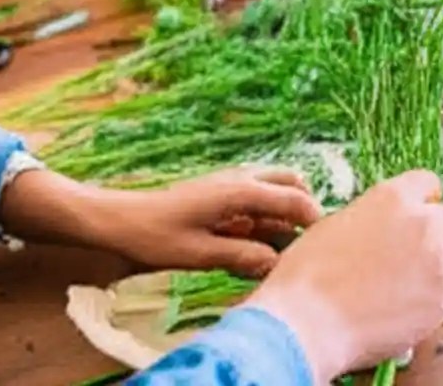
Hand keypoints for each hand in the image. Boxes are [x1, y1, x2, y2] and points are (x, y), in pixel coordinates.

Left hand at [99, 167, 322, 275]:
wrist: (119, 222)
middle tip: (302, 241)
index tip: (323, 245)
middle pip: (291, 182)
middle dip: (303, 207)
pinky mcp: (220, 194)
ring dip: (283, 212)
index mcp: (240, 191)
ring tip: (278, 246)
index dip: (314, 220)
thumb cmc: (155, 237)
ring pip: (275, 188)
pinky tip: (251, 242)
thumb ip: (242, 257)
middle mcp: (240, 180)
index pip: (294, 198)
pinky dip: (265, 216)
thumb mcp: (199, 254)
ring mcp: (230, 184)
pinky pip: (256, 198)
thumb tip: (278, 262)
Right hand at [245, 170, 442, 382]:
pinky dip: (427, 301)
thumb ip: (374, 218)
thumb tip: (386, 228)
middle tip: (408, 255)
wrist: (308, 321)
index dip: (421, 201)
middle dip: (432, 233)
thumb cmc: (308, 273)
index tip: (416, 214)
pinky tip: (396, 311)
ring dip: (431, 267)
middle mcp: (423, 223)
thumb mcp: (338, 224)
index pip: (428, 183)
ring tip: (395, 289)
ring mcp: (438, 262)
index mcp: (394, 197)